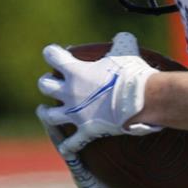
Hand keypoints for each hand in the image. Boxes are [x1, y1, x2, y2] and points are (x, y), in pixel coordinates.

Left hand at [36, 30, 155, 155]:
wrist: (143, 100)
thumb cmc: (133, 74)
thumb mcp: (127, 50)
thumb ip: (121, 42)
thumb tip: (123, 38)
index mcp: (76, 71)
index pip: (52, 56)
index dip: (53, 53)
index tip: (56, 54)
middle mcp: (70, 92)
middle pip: (44, 86)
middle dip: (47, 83)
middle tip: (55, 83)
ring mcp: (76, 114)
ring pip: (49, 115)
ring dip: (46, 112)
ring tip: (44, 109)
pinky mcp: (87, 131)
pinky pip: (73, 142)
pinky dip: (68, 146)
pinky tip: (65, 149)